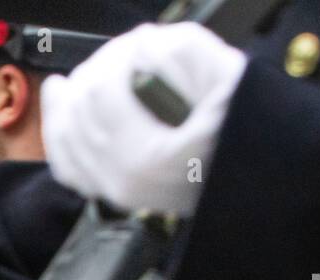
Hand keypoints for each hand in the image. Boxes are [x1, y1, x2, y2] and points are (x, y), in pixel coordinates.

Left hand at [41, 22, 247, 214]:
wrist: (259, 181)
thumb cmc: (249, 134)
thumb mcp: (227, 79)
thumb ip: (179, 52)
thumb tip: (140, 47)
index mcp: (146, 157)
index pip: (101, 90)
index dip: (118, 56)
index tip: (142, 46)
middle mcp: (121, 180)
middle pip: (78, 107)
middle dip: (98, 70)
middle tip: (129, 56)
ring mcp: (113, 191)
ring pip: (65, 131)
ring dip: (77, 93)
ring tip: (102, 73)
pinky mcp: (113, 193)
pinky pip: (67, 160)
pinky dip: (60, 128)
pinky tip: (62, 98)